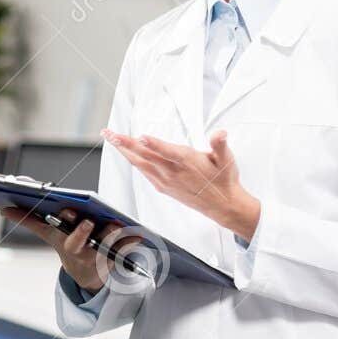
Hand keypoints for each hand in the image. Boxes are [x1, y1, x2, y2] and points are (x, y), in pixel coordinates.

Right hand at [3, 207, 135, 294]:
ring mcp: (98, 254)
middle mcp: (80, 249)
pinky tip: (139, 234)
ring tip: (117, 224)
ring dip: (111, 235)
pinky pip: (126, 250)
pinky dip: (132, 242)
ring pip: (105, 244)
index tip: (67, 210)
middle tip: (89, 220)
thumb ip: (29, 220)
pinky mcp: (116, 258)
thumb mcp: (50, 234)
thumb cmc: (69, 245)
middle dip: (84, 231)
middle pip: (81, 240)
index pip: (61, 231)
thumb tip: (4, 209)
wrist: (87, 274)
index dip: (65, 221)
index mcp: (64, 241)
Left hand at [103, 127, 259, 239]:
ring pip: (140, 163)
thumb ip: (220, 145)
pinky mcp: (162, 187)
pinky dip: (133, 161)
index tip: (140, 137)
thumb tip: (220, 134)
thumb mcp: (227, 160)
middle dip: (126, 143)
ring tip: (111, 139)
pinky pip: (144, 171)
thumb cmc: (223, 180)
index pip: (167, 152)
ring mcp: (165, 180)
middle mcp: (172, 172)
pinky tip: (126, 154)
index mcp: (186, 162)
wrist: (222, 205)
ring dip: (124, 150)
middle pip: (146, 155)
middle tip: (110, 133)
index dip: (154, 144)